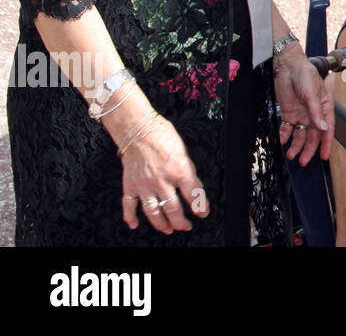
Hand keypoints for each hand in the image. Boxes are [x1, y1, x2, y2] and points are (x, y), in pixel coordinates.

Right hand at [119, 112, 206, 233]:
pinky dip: (130, 217)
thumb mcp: (184, 152)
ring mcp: (144, 185)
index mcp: (179, 170)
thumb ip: (188, 172)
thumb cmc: (162, 135)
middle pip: (173, 209)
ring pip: (153, 212)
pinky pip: (129, 206)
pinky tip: (134, 224)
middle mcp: (162, 181)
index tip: (203, 213)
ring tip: (168, 229)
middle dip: (181, 222)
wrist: (138, 129)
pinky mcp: (130, 185)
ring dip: (161, 224)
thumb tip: (194, 188)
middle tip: (186, 226)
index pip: (194, 195)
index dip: (200, 207)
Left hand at [274, 52, 333, 164]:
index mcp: (324, 108)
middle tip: (303, 161)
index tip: (324, 157)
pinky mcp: (288, 113)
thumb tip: (323, 129)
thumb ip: (316, 112)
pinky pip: (287, 128)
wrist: (287, 66)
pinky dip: (284, 135)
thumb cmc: (305, 75)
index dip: (326, 144)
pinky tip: (282, 141)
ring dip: (296, 145)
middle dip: (308, 149)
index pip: (327, 129)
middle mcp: (314, 114)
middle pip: (312, 136)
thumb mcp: (311, 94)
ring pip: (300, 135)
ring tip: (290, 155)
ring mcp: (301, 114)